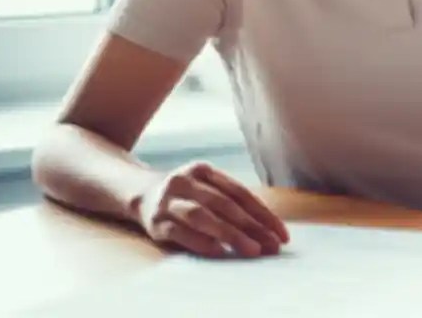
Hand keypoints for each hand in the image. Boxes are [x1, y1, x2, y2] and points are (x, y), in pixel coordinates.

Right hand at [132, 161, 288, 258]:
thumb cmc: (187, 195)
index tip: (281, 233)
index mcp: (204, 170)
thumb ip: (231, 203)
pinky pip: (180, 233)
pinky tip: (219, 251)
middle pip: (224, 205)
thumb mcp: (206, 188)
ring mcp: (168, 202)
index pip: (240, 193)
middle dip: (252, 226)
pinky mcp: (155, 223)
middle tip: (271, 245)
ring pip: (203, 217)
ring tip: (252, 250)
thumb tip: (267, 229)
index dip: (263, 214)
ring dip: (230, 234)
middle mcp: (185, 182)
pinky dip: (201, 242)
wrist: (140, 194)